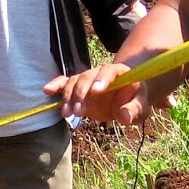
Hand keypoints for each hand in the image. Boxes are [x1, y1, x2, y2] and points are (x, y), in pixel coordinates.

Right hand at [45, 63, 160, 125]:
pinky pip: (65, 83)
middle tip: (79, 112)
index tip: (96, 91)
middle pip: (87, 77)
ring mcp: (88, 79)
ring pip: (74, 82)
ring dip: (68, 97)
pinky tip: (47, 90)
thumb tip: (125, 116)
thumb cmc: (134, 102)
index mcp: (119, 72)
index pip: (109, 71)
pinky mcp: (78, 88)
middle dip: (81, 94)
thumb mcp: (141, 108)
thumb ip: (134, 110)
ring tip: (67, 114)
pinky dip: (56, 85)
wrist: (125, 100)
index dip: (102, 79)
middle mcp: (101, 72)